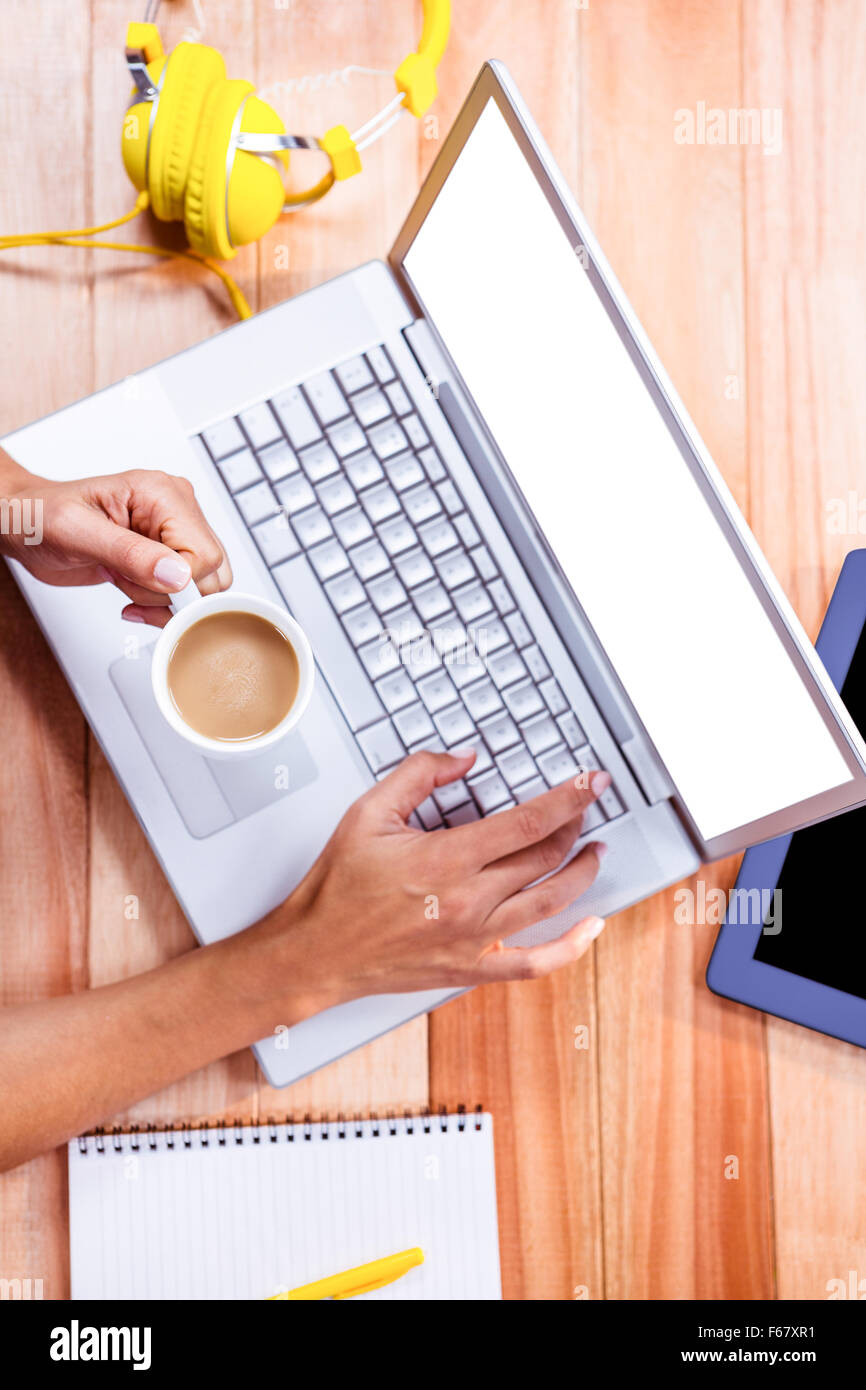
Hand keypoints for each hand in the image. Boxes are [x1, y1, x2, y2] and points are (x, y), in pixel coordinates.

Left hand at [0, 455, 231, 625]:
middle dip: (169, 595)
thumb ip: (130, 554)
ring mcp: (170, 535)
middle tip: (128, 588)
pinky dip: (155, 605)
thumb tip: (177, 575)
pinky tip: (127, 594)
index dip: (178, 585)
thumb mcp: (77, 532)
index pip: (204, 554)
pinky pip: (181, 594)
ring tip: (122, 584)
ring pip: (199, 589)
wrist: (23, 525)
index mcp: (163, 494)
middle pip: (212, 573)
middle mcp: (175, 510)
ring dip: (159, 601)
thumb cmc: (40, 515)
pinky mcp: (163, 556)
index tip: (143, 591)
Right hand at [253, 750, 609, 1013]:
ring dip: (582, 873)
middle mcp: (469, 901)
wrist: (316, 951)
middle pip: (546, 856)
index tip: (592, 782)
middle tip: (584, 807)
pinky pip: (536, 963)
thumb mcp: (368, 812)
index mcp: (446, 859)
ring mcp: (475, 939)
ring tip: (594, 851)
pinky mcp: (472, 968)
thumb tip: (465, 759)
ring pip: (552, 902)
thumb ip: (419, 775)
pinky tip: (590, 927)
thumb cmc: (338, 887)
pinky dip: (572, 947)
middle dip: (575, 825)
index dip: (570, 798)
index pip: (529, 822)